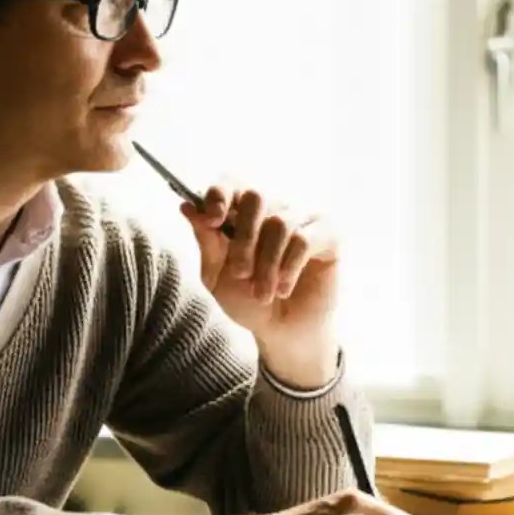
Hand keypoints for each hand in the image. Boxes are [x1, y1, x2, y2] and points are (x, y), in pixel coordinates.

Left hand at [181, 184, 339, 388]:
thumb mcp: (216, 276)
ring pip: (279, 223)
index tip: (212, 220)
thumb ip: (206, 241)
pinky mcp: (327, 234)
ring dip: (267, 264)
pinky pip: (304, 239)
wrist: (281, 332)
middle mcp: (271, 208)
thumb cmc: (247, 301)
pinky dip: (289, 268)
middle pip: (256, 195)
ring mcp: (301, 218)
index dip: (219, 195)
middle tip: (240, 273)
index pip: (230, 182)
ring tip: (262, 294)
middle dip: (244, 238)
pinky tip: (283, 289)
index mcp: (241, 214)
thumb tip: (187, 206)